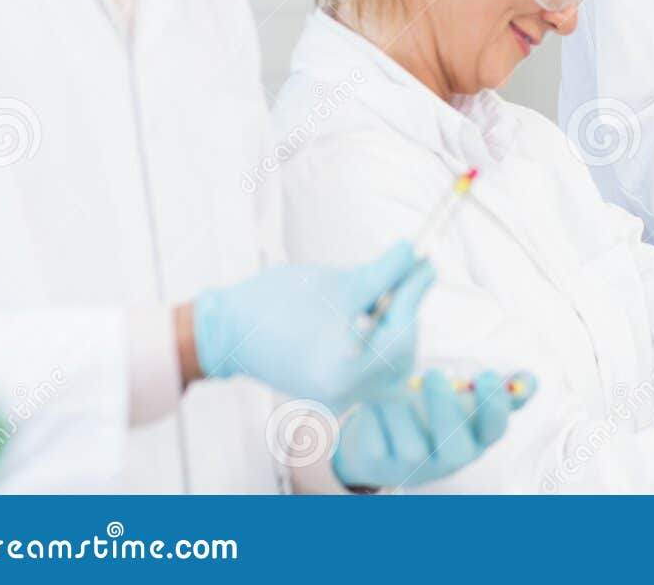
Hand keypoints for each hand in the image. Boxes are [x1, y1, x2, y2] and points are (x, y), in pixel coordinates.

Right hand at [193, 241, 433, 408]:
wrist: (226, 330)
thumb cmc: (274, 303)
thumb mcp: (337, 283)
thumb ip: (384, 273)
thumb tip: (416, 253)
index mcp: (344, 372)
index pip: (399, 331)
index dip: (414, 292)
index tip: (427, 261)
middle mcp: (346, 395)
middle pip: (402, 353)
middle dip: (407, 312)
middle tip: (411, 275)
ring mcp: (341, 399)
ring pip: (392, 365)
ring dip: (395, 327)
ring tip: (388, 292)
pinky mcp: (334, 392)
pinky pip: (374, 370)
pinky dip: (379, 342)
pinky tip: (373, 313)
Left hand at [333, 369, 535, 490]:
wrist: (379, 440)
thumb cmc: (430, 415)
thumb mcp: (464, 402)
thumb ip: (498, 391)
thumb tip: (529, 380)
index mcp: (473, 440)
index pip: (492, 432)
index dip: (492, 407)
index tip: (486, 374)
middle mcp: (446, 460)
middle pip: (453, 446)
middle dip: (444, 408)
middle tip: (433, 374)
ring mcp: (411, 468)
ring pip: (411, 446)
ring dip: (403, 409)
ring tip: (396, 387)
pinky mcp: (378, 466)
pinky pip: (377, 443)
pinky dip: (374, 418)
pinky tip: (374, 403)